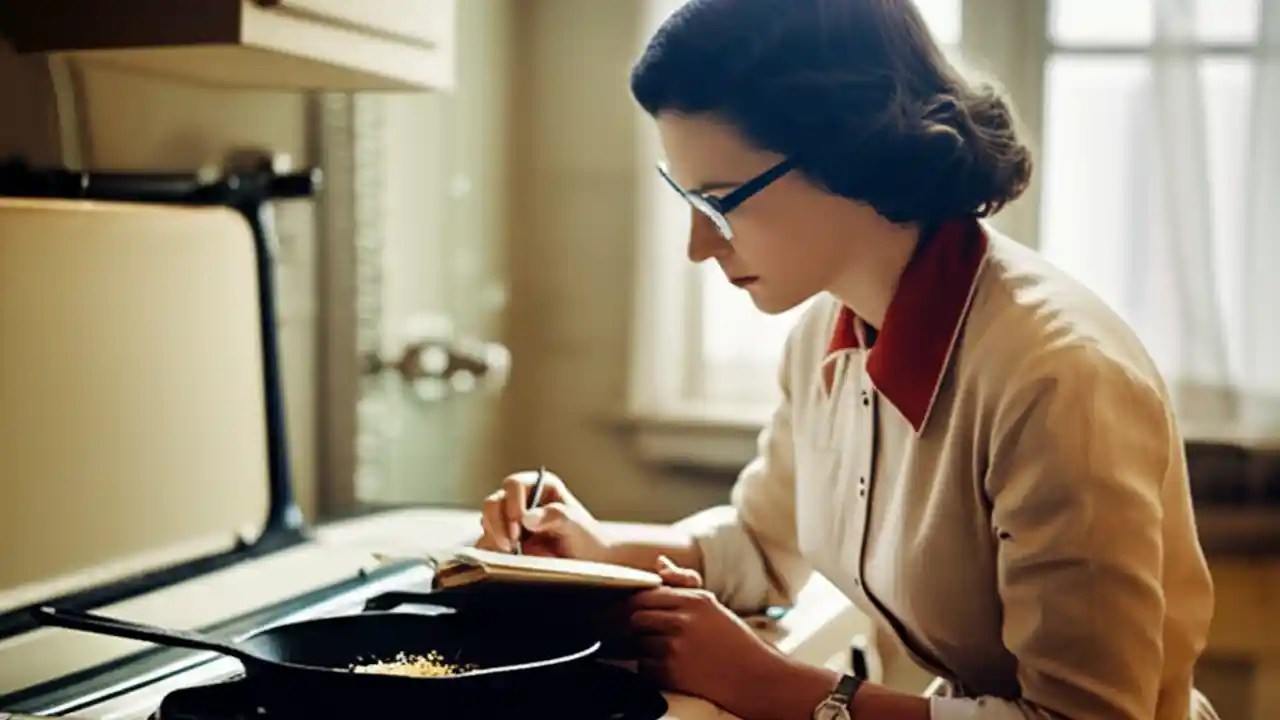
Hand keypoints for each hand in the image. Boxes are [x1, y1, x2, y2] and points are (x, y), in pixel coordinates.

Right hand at [476, 469, 610, 561]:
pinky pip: (486, 545)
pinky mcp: (505, 544)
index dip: (513, 502)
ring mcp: (510, 522)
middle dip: (498, 523)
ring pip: (486, 524)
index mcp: (539, 486)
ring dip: (495, 539)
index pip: (514, 484)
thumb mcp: (577, 525)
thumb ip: (557, 517)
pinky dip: (492, 553)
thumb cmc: (587, 539)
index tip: (520, 522)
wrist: (589, 564)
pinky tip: (508, 561)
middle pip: (493, 503)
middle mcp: (521, 501)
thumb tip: (528, 517)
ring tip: (512, 553)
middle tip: (511, 544)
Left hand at [628, 557, 795, 716]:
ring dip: (644, 650)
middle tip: (645, 634)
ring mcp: (675, 648)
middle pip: (635, 618)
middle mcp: (683, 621)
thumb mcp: (711, 604)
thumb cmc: (732, 640)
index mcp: (693, 600)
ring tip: (665, 652)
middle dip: (636, 627)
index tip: (634, 611)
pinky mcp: (672, 674)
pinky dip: (651, 669)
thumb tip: (659, 563)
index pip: (644, 595)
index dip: (633, 604)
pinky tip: (669, 668)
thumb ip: (682, 582)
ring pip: (637, 644)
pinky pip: (643, 668)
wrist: (755, 678)